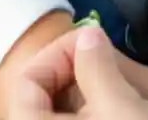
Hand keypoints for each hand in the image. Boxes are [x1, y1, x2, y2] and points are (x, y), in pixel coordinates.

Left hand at [5, 27, 147, 119]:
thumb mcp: (121, 105)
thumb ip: (96, 65)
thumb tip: (88, 36)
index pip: (25, 83)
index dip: (57, 55)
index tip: (93, 43)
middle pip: (40, 100)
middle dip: (73, 73)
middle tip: (105, 59)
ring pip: (62, 116)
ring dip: (87, 93)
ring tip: (116, 85)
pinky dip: (95, 114)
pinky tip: (122, 111)